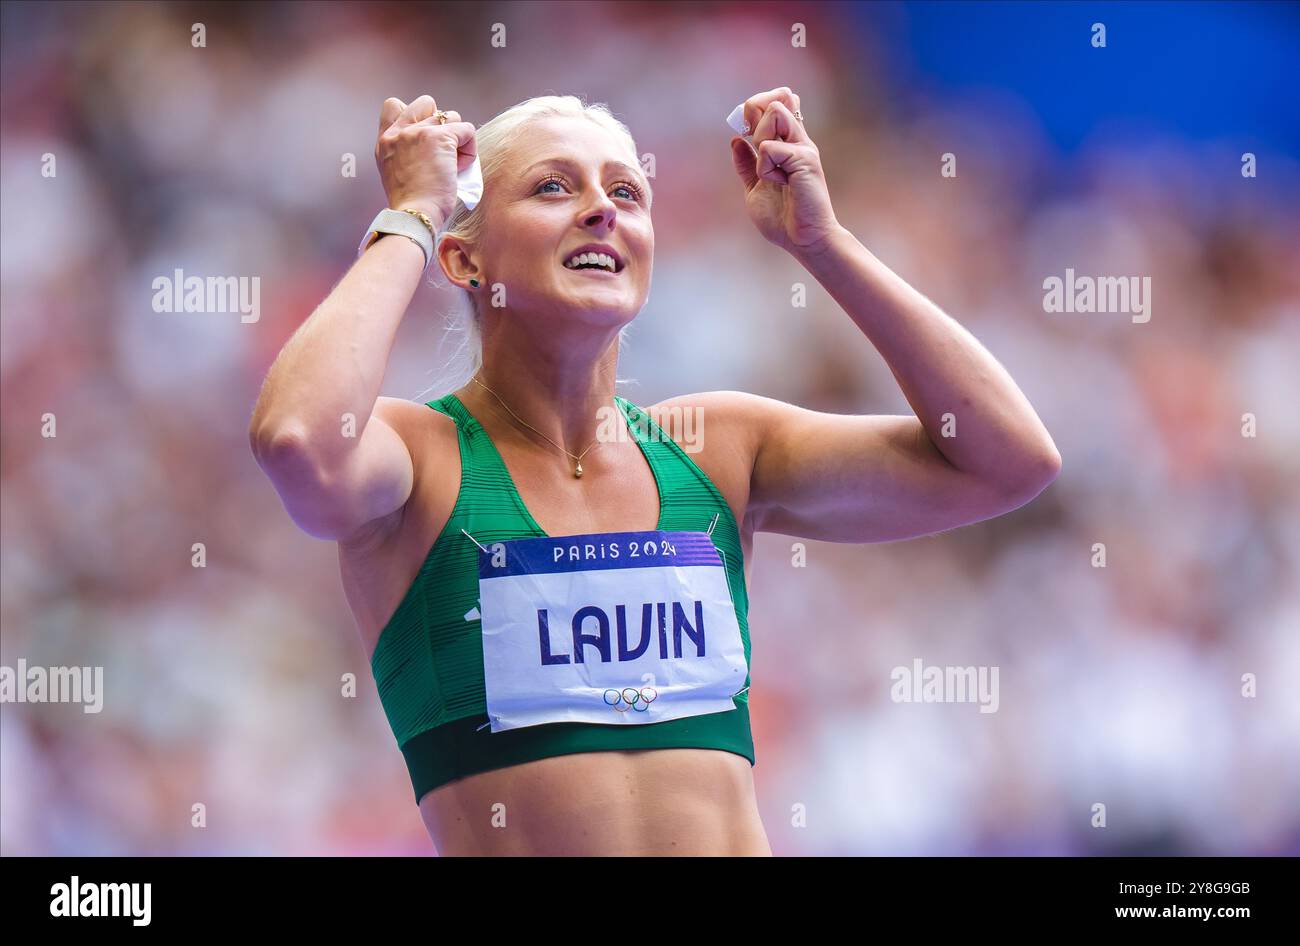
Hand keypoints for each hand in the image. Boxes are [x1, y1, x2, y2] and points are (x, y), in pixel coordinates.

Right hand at [374, 95, 476, 229]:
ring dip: (457, 139)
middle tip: (441, 152)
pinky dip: (469, 150)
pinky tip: (460, 169)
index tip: (424, 141)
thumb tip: (433, 145)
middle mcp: (398, 132)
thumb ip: (406, 153)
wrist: (415, 215)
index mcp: (385, 141)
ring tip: (452, 165)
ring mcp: (418, 132)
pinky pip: (467, 130)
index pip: (394, 105)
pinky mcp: (439, 137)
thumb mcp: (397, 173)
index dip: (417, 116)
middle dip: (440, 122)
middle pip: (427, 103)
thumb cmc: (413, 205)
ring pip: (451, 116)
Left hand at [729, 87, 840, 256]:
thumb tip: (735, 140)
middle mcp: (798, 141)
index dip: (755, 109)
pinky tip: (780, 183)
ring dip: (760, 137)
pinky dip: (765, 168)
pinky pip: (769, 148)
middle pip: (774, 100)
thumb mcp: (755, 189)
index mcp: (788, 145)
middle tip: (754, 146)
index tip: (745, 131)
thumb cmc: (783, 219)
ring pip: (775, 112)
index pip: (776, 104)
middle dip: (753, 117)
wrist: (803, 240)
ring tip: (769, 167)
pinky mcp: (804, 159)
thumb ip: (746, 165)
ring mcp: (803, 148)